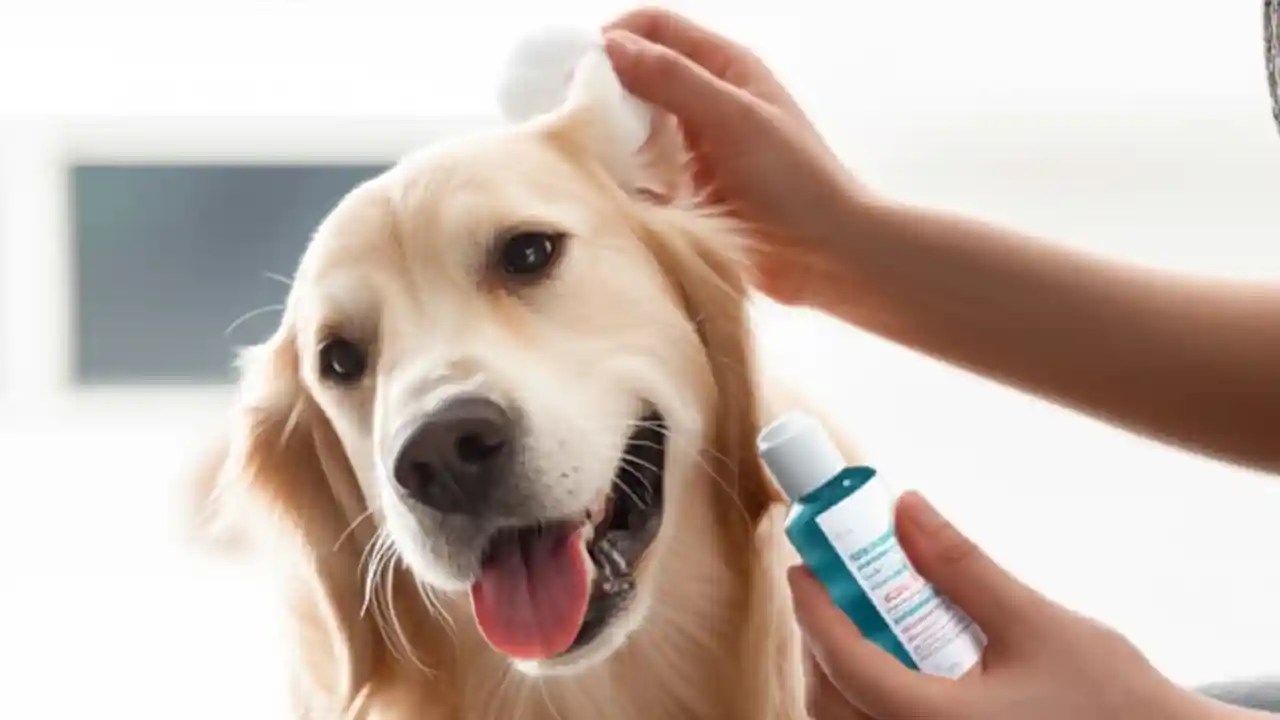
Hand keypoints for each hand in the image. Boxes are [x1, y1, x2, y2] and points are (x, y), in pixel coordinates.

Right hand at [603, 7, 870, 305]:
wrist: (829, 257)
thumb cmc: (796, 182)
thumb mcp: (735, 120)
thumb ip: (674, 80)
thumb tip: (610, 46)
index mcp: (725, 66)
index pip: (655, 27)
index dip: (614, 37)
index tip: (574, 70)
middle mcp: (708, 98)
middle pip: (638, 73)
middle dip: (601, 86)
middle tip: (567, 115)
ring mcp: (697, 145)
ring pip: (635, 122)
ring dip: (609, 132)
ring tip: (583, 152)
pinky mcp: (689, 188)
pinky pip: (642, 168)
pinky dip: (622, 172)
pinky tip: (606, 186)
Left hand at [790, 492, 1229, 719]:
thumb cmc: (1110, 697)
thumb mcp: (1035, 622)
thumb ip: (962, 568)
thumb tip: (905, 509)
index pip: (849, 666)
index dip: (816, 612)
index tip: (801, 567)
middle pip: (831, 703)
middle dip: (819, 641)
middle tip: (828, 586)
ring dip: (836, 672)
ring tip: (856, 618)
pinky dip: (862, 699)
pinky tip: (886, 660)